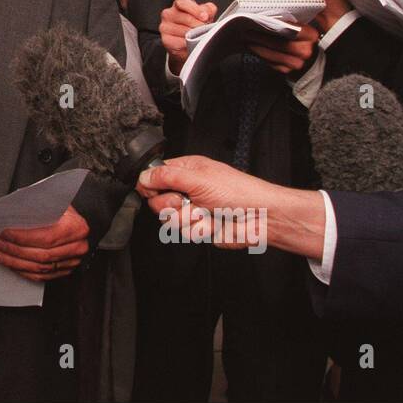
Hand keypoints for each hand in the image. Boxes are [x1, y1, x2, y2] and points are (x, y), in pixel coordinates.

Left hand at [0, 205, 88, 280]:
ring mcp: (73, 261)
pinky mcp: (66, 270)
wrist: (75, 221)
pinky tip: (11, 264)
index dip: (22, 238)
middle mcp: (78, 246)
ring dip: (15, 263)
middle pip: (41, 255)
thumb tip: (10, 214)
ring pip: (39, 268)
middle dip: (15, 251)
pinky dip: (24, 271)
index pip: (46, 237)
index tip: (5, 234)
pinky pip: (42, 276)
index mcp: (76, 227)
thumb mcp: (52, 202)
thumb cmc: (61, 209)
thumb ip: (36, 208)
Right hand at [137, 156, 325, 257]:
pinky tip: (211, 222)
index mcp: (187, 170)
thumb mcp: (198, 178)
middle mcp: (187, 189)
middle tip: (187, 200)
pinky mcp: (198, 227)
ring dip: (187, 218)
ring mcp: (192, 209)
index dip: (152, 184)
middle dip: (170, 204)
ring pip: (169, 219)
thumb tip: (143, 176)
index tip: (155, 189)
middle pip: (157, 200)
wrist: (258, 218)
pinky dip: (198, 229)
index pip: (155, 175)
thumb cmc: (238, 192)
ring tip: (205, 212)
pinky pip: (183, 232)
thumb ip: (167, 176)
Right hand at [160, 0, 216, 74]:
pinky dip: (188, 44)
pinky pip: (179, 42)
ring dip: (194, 35)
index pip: (183, 3)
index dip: (195, 10)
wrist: (188, 41)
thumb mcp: (205, 14)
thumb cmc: (195, 24)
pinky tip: (191, 43)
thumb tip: (206, 13)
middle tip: (206, 29)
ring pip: (183, 31)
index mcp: (179, 4)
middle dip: (199, 25)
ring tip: (200, 37)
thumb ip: (208, 9)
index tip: (205, 17)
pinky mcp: (165, 39)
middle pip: (186, 18)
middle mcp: (169, 14)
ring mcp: (165, 27)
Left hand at [246, 23, 319, 75]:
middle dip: (262, 38)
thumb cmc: (299, 39)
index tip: (262, 21)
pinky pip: (271, 63)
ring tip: (247, 39)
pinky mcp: (287, 71)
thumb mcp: (300, 27)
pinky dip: (261, 55)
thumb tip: (269, 17)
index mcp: (311, 36)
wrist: (307, 57)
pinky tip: (253, 48)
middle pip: (281, 44)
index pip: (293, 30)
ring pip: (274, 55)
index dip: (276, 26)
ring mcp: (297, 63)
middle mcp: (306, 51)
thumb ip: (289, 23)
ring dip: (258, 47)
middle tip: (248, 32)